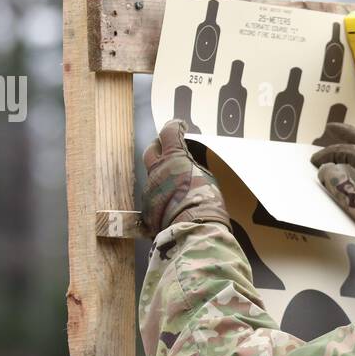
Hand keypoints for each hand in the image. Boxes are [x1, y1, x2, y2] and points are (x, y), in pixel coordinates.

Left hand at [142, 119, 229, 236]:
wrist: (194, 229)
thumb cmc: (206, 202)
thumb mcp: (206, 178)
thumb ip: (193, 168)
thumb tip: (187, 167)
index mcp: (174, 159)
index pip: (169, 133)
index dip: (174, 126)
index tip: (179, 126)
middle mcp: (158, 170)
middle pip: (151, 150)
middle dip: (159, 147)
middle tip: (167, 148)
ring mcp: (150, 188)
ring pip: (153, 175)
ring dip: (162, 175)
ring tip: (176, 182)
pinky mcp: (147, 206)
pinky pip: (153, 196)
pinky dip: (162, 196)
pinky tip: (173, 203)